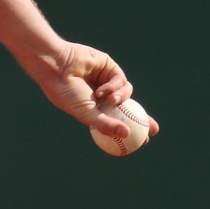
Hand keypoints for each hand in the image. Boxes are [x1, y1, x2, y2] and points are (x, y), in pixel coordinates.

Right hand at [29, 43, 157, 142]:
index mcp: (95, 109)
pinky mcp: (109, 67)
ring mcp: (106, 81)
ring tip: (110, 100)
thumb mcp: (86, 114)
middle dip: (143, 119)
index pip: (118, 122)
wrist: (57, 67)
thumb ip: (106, 125)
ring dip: (121, 97)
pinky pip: (121, 80)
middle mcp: (102, 96)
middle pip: (129, 108)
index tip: (144, 142)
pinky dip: (115, 86)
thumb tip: (127, 134)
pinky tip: (102, 89)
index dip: (133, 132)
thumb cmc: (67, 93)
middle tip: (152, 129)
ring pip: (126, 92)